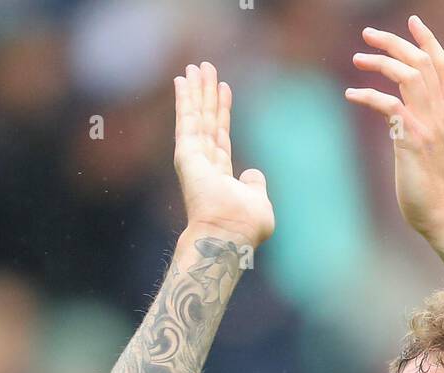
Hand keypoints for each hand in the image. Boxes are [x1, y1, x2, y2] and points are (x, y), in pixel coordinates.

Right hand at [174, 62, 274, 248]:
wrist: (227, 235)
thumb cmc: (245, 227)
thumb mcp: (260, 203)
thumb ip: (256, 186)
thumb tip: (252, 174)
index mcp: (221, 177)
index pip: (221, 137)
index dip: (222, 113)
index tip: (224, 89)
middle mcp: (204, 166)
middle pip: (206, 121)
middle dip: (206, 95)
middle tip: (204, 68)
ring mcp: (194, 159)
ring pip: (196, 116)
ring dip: (196, 90)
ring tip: (196, 66)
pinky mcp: (186, 153)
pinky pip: (187, 119)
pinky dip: (185, 98)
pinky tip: (183, 79)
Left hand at [345, 15, 443, 240]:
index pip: (443, 65)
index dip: (427, 40)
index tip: (412, 21)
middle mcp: (440, 114)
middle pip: (421, 63)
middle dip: (395, 42)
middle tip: (368, 34)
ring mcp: (427, 126)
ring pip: (407, 76)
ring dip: (380, 61)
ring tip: (358, 59)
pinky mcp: (411, 140)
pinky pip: (389, 105)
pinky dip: (368, 95)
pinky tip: (351, 94)